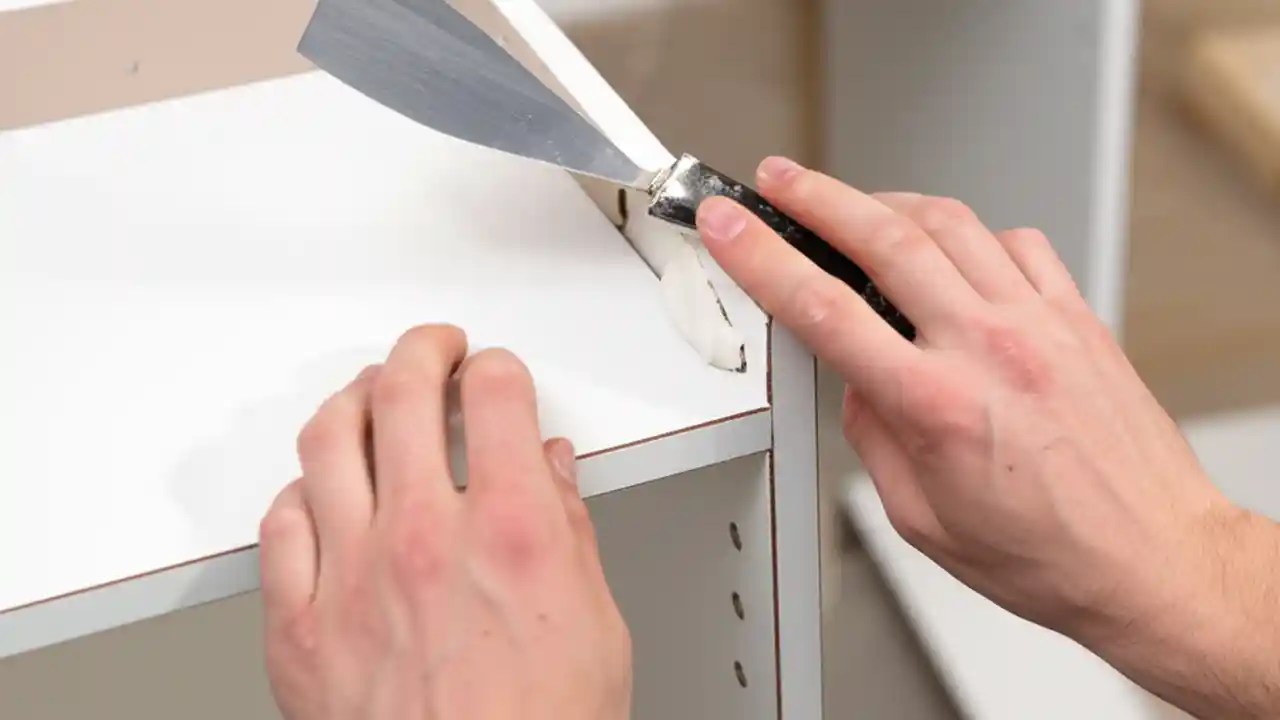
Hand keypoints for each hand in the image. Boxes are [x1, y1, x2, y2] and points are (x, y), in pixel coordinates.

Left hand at [258, 326, 631, 719]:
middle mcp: (423, 536)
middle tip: (432, 350)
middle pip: (403, 391)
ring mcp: (352, 575)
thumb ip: (568, 531)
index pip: (495, 394)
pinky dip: (300, 491)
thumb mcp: (596, 625)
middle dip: (422, 351)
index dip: (497, 369)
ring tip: (369, 395)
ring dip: (352, 399)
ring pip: (329, 441)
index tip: (496, 374)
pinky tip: (316, 491)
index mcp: (509, 530)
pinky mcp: (301, 626)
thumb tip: (551, 474)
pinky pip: (280, 527)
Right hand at [696, 157, 1279, 717]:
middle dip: (815, 196)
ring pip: (949, 223)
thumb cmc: (1050, 553)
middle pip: (882, 237)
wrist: (1153, 559)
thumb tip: (858, 383)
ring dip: (887, 200)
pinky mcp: (1076, 317)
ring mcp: (1038, 324)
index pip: (824, 308)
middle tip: (781, 179)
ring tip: (855, 201)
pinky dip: (970, 232)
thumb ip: (875, 439)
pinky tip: (953, 245)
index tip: (734, 226)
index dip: (763, 257)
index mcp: (934, 406)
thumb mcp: (922, 518)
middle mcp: (987, 349)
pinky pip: (1016, 242)